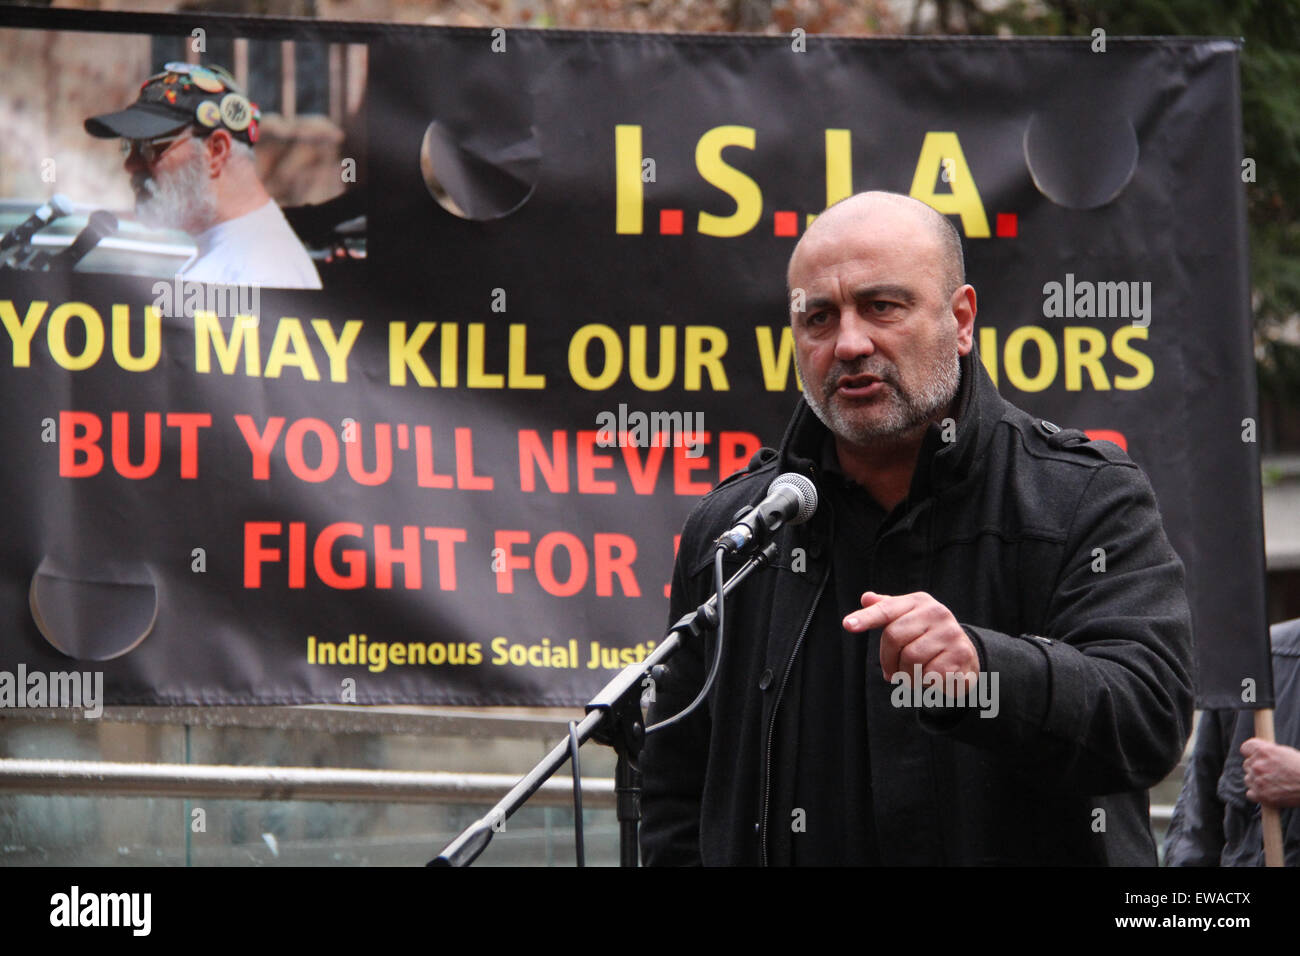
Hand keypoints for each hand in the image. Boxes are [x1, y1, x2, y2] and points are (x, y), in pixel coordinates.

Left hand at [843, 591, 978, 692]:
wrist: (965, 657)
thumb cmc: (926, 637)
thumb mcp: (907, 620)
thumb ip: (886, 609)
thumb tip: (866, 598)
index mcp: (919, 601)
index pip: (887, 609)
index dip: (866, 618)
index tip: (847, 625)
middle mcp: (937, 612)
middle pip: (893, 637)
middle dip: (888, 660)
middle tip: (891, 672)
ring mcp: (951, 633)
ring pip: (910, 659)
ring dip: (906, 675)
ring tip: (913, 675)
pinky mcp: (961, 655)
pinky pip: (928, 674)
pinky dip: (923, 682)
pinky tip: (929, 679)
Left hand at [1241, 738, 1299, 807]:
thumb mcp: (1286, 753)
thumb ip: (1269, 752)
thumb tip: (1257, 753)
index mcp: (1264, 751)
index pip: (1246, 748)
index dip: (1251, 753)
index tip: (1255, 756)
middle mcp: (1258, 764)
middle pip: (1246, 764)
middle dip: (1256, 768)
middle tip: (1271, 773)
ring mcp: (1258, 781)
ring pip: (1248, 779)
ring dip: (1257, 781)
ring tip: (1273, 783)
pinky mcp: (1262, 796)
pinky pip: (1250, 794)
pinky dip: (1258, 795)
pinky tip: (1270, 792)